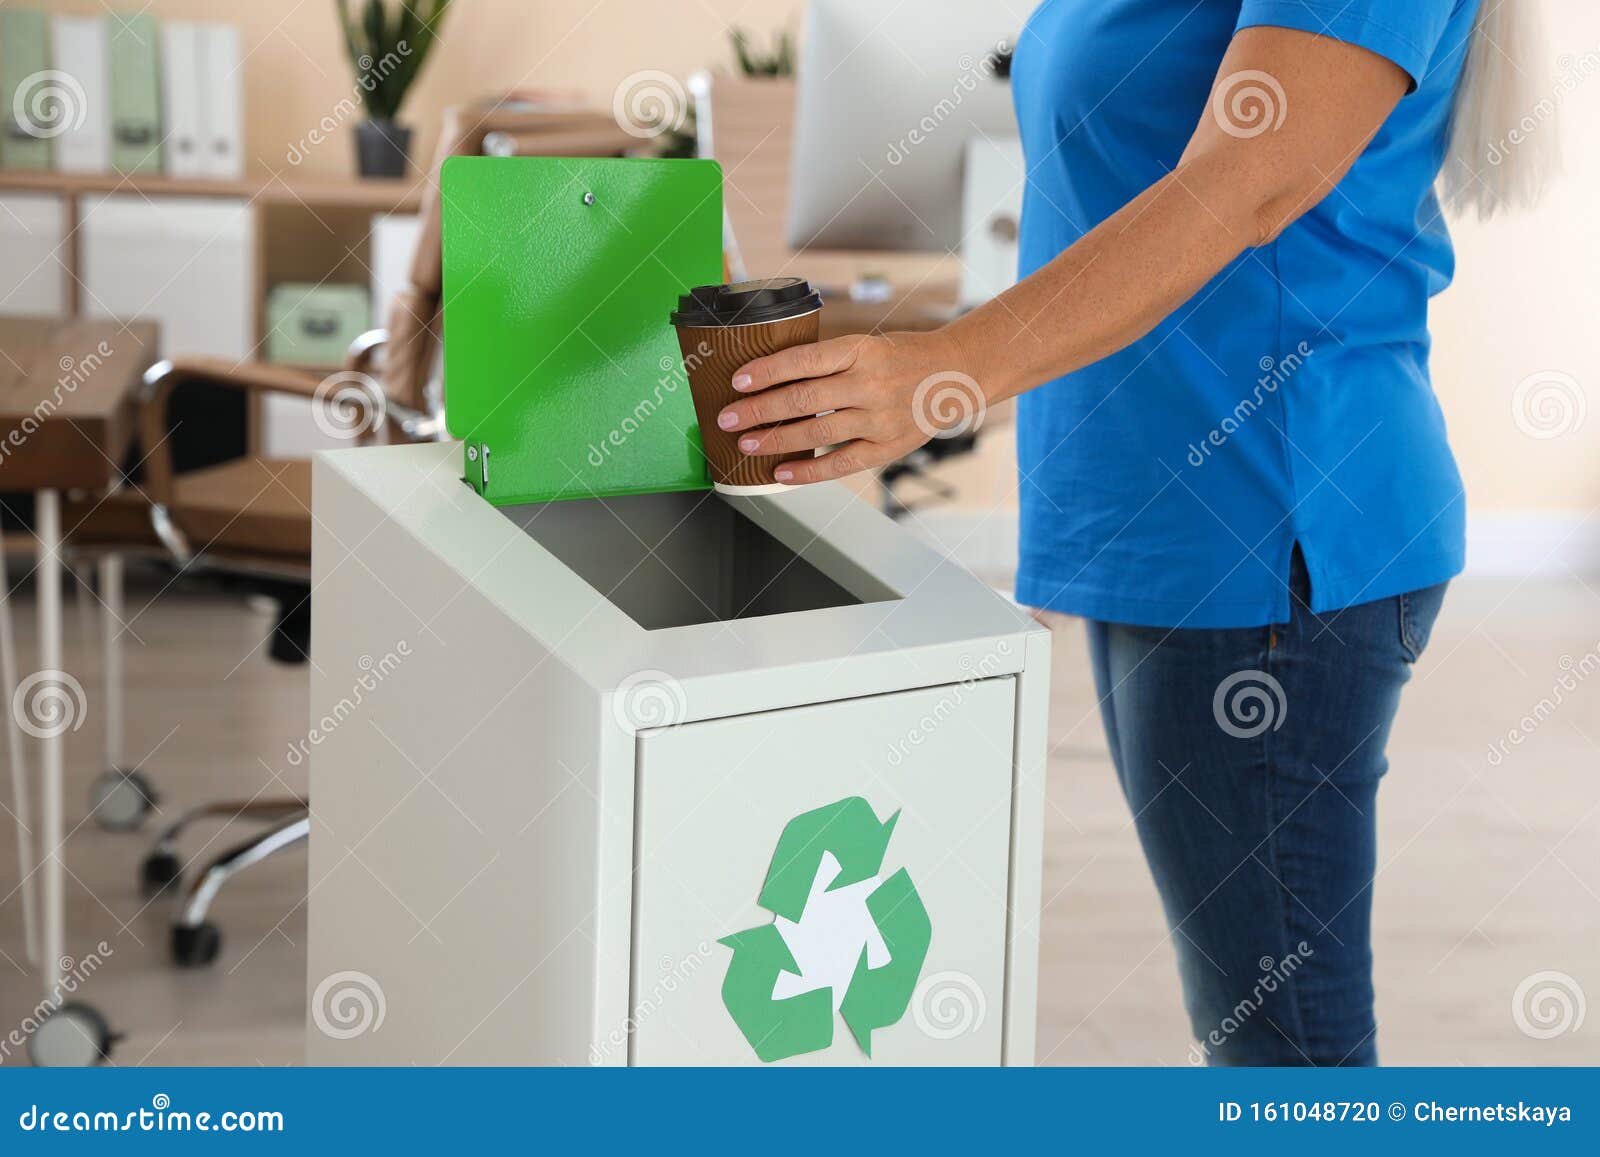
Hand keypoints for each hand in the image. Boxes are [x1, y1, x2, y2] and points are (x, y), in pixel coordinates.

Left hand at [718, 329, 988, 484]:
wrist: (955, 374)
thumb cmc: (901, 357)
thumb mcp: (866, 345)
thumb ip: (827, 363)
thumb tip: (770, 381)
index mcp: (862, 350)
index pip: (804, 360)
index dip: (767, 371)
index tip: (738, 380)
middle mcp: (871, 384)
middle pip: (803, 400)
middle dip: (759, 410)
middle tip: (727, 418)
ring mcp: (880, 419)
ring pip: (817, 433)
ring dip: (776, 440)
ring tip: (746, 444)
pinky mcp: (888, 447)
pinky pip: (841, 464)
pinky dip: (808, 471)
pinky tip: (781, 472)